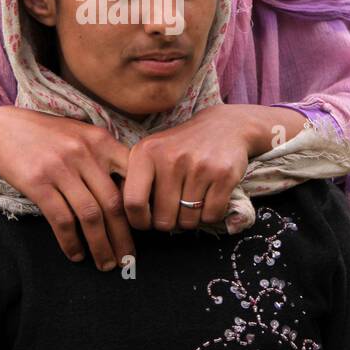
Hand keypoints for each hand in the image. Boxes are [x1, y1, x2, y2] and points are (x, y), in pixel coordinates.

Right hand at [0, 107, 133, 270]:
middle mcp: (84, 153)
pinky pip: (62, 219)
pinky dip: (71, 242)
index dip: (141, 207)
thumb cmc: (48, 137)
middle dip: (123, 236)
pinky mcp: (38, 182)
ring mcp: (61, 168)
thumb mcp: (82, 136)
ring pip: (90, 215)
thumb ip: (105, 158)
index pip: (132, 178)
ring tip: (106, 263)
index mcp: (101, 141)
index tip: (144, 231)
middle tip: (128, 259)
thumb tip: (132, 194)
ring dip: (100, 245)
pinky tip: (76, 254)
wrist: (3, 128)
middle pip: (113, 203)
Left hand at [121, 105, 291, 233]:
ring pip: (188, 221)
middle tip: (174, 210)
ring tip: (192, 201)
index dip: (139, 221)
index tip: (146, 222)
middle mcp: (170, 158)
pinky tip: (209, 198)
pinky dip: (210, 215)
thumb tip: (125, 217)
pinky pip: (211, 216)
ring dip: (190, 219)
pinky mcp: (223, 174)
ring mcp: (199, 166)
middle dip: (169, 222)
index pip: (133, 203)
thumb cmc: (180, 147)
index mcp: (146, 153)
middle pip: (163, 219)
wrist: (224, 126)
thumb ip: (135, 180)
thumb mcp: (151, 152)